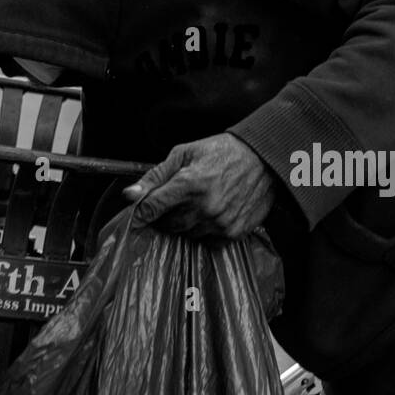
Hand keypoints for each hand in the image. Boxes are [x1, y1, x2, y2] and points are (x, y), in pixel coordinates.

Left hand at [123, 133, 275, 238]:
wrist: (264, 158)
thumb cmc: (222, 152)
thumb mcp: (185, 153)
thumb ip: (156, 175)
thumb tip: (130, 195)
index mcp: (189, 183)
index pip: (153, 208)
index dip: (141, 214)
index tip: (137, 217)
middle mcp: (204, 206)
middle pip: (169, 225)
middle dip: (165, 217)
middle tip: (171, 205)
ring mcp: (220, 222)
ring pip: (188, 234)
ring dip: (185, 224)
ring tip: (195, 206)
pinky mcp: (234, 232)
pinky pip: (208, 242)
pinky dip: (204, 232)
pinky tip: (210, 216)